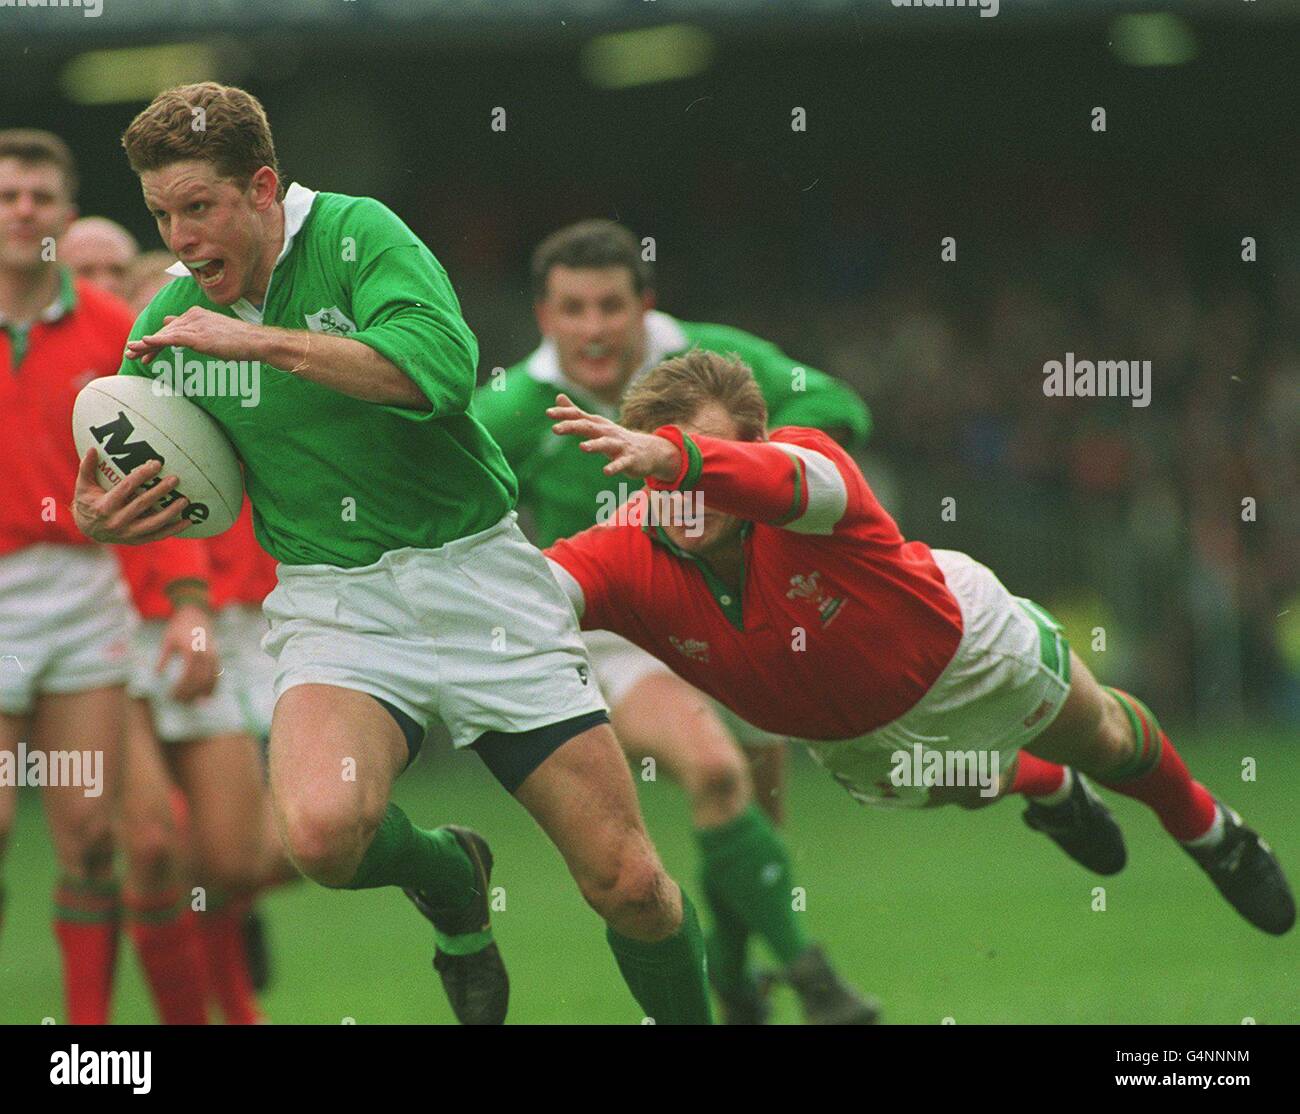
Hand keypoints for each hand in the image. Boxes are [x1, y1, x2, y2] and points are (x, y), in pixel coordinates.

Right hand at [72, 448, 192, 543]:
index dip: (141, 475)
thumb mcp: (83, 485)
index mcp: (104, 506)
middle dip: (160, 491)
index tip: (156, 464)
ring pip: (153, 523)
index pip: (126, 487)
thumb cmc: (88, 502)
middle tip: (175, 479)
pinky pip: (158, 535)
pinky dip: (174, 529)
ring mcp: (128, 533)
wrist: (89, 530)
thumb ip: (87, 467)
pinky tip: (188, 521)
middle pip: (142, 504)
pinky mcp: (137, 540)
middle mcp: (117, 521)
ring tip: (185, 500)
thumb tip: (93, 448)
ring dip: (170, 512)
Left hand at [124, 306, 262, 365]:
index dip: (157, 340)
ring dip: (145, 344)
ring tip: (131, 353)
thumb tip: (171, 322)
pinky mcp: (198, 337)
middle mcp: (192, 316)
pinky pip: (172, 339)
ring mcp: (195, 326)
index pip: (170, 327)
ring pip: (164, 335)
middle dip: (146, 344)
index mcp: (196, 314)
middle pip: (164, 331)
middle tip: (130, 353)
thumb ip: (193, 327)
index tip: (145, 351)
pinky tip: (145, 343)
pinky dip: (157, 341)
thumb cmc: (239, 340)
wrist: (256, 342)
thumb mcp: (213, 331)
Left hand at [157, 603, 218, 702]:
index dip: (180, 689)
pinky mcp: (217, 656)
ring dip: (202, 693)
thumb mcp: (167, 641)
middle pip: (199, 681)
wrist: (196, 613)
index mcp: (191, 652)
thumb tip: (157, 675)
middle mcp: (205, 655)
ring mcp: (213, 655)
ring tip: (193, 702)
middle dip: (190, 694)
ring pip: (210, 680)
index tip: (171, 696)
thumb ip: (163, 659)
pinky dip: (213, 686)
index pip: (187, 677)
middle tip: (180, 702)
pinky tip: (206, 695)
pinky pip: (217, 675)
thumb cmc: (179, 627)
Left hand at [547, 394, 681, 480]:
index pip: (579, 416)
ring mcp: (619, 445)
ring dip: (595, 445)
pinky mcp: (629, 459)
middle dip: (572, 427)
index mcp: (598, 424)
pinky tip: (606, 471)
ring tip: (582, 447)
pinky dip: (614, 467)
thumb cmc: (617, 438)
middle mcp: (607, 432)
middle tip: (555, 429)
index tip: (548, 413)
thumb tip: (559, 397)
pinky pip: (621, 463)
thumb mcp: (596, 424)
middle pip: (588, 427)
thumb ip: (577, 412)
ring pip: (606, 444)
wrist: (650, 451)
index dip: (564, 414)